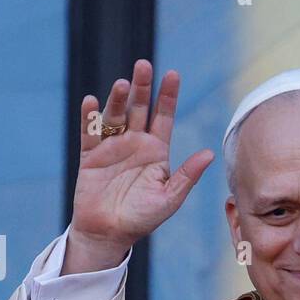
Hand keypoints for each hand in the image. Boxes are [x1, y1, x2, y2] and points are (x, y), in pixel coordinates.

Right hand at [65, 59, 214, 274]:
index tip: (173, 74)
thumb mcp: (169, 198)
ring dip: (118, 99)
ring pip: (115, 115)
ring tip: (123, 84)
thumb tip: (210, 153)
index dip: (168, 96)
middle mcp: (135, 143)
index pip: (164, 117)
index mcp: (156, 151)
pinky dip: (90, 117)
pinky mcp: (90, 155)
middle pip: (139, 108)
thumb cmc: (142, 218)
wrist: (110, 234)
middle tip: (144, 65)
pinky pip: (89, 133)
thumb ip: (187, 175)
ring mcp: (112, 147)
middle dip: (143, 87)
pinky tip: (92, 102)